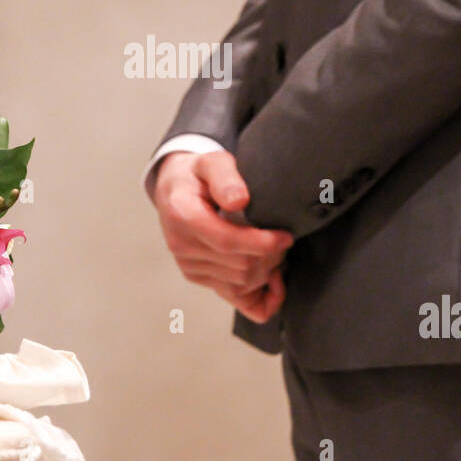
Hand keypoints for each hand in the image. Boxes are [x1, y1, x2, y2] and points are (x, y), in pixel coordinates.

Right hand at [152, 151, 292, 321]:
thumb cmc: (199, 174)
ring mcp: (188, 266)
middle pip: (239, 266)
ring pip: (241, 283)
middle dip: (269, 256)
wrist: (175, 189)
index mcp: (183, 216)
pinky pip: (235, 298)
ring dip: (267, 270)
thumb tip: (239, 200)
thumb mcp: (212, 162)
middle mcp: (181, 246)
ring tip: (277, 250)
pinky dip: (261, 296)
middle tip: (284, 239)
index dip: (263, 243)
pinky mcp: (197, 277)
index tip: (285, 236)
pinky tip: (276, 282)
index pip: (228, 241)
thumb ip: (225, 177)